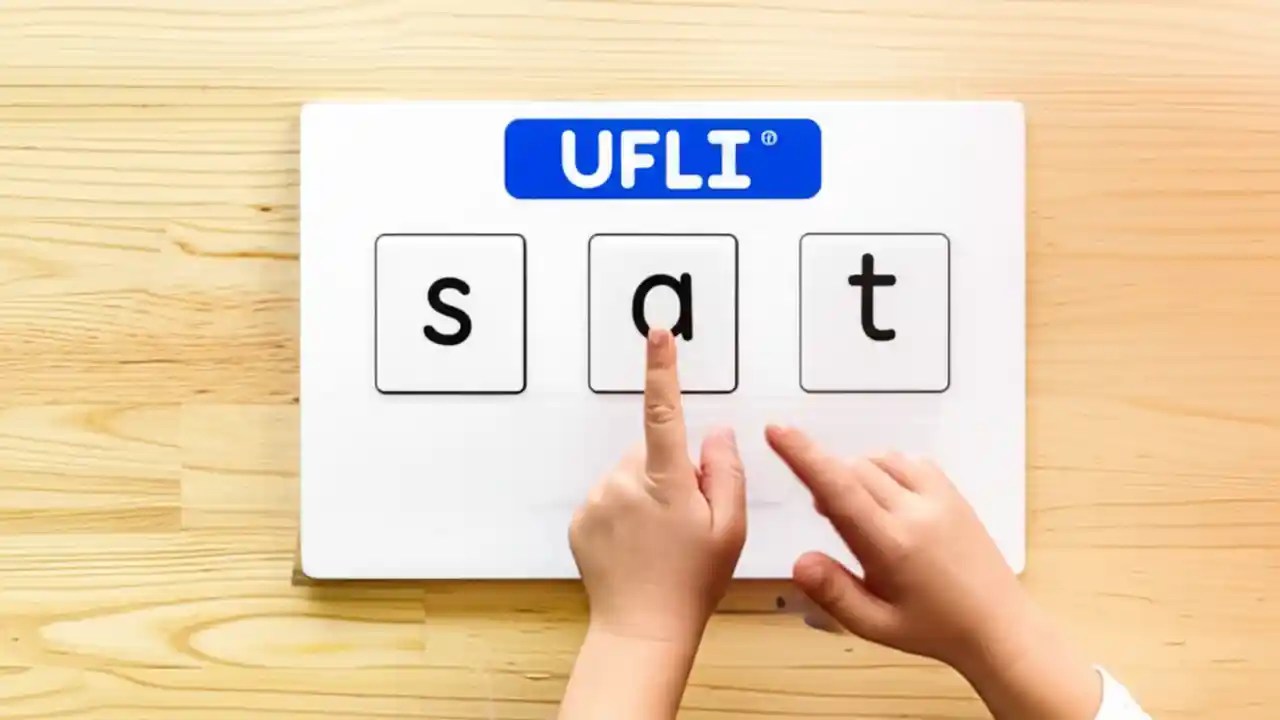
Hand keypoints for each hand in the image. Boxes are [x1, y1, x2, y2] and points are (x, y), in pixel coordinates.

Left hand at [570, 328, 746, 643]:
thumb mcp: (730, 528)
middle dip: (670, 471)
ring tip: (660, 540)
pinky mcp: (580, 519)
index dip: (661, 369)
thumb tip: (716, 431)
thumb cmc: (692, 582)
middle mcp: (623, 483)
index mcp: (665, 482)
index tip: (657, 333)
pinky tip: (637, 547)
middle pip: (651, 451)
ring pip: (629, 475)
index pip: (664, 411)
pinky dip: (624, 512)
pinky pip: (609, 497)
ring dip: (645, 493)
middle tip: (685, 519)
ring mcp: (597, 500)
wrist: (642, 631)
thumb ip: (725, 472)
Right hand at [766, 426, 1101, 719]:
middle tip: (823, 513)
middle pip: (853, 470)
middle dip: (826, 478)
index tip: (777, 431)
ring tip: (854, 509)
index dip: (803, 456)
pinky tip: (885, 496)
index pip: (838, 488)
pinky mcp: (953, 494)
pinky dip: (885, 468)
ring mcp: (939, 499)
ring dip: (855, 472)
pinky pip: (910, 461)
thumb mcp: (875, 625)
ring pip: (879, 461)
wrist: (998, 626)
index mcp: (891, 545)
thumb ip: (834, 593)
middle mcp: (915, 513)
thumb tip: (799, 562)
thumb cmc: (935, 628)